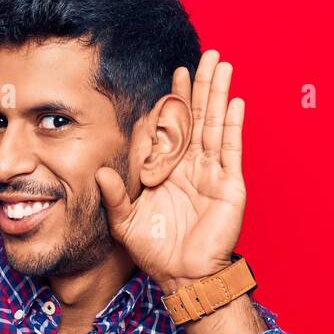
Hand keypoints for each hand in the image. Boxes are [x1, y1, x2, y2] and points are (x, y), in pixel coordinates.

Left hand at [95, 50, 245, 294]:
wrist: (184, 277)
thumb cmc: (157, 252)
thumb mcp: (126, 223)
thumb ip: (115, 197)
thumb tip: (99, 173)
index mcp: (169, 171)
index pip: (172, 128)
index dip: (174, 102)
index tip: (174, 76)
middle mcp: (192, 167)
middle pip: (198, 118)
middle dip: (201, 87)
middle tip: (204, 55)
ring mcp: (213, 173)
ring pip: (216, 125)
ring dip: (219, 95)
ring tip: (223, 65)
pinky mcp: (229, 185)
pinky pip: (231, 149)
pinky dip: (232, 125)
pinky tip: (234, 101)